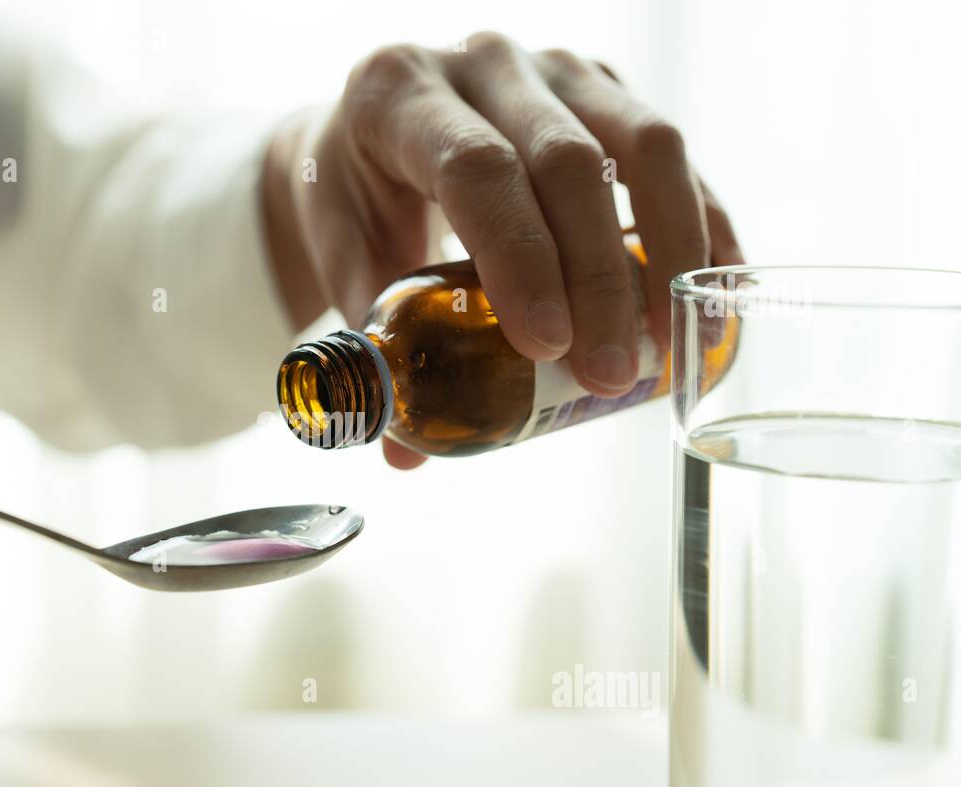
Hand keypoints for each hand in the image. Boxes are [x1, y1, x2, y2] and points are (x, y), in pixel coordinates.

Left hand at [262, 34, 741, 467]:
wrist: (372, 133)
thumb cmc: (356, 196)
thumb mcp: (343, 252)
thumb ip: (371, 341)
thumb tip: (406, 454)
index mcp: (399, 95)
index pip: (477, 170)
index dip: (521, 259)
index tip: (547, 348)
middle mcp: (483, 64)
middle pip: (566, 164)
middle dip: (598, 280)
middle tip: (610, 375)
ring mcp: (555, 70)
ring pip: (643, 145)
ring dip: (669, 255)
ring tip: (675, 348)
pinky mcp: (605, 90)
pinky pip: (672, 156)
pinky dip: (701, 227)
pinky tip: (710, 299)